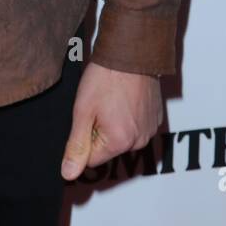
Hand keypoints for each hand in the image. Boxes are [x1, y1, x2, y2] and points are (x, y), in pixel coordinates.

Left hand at [60, 61, 162, 178]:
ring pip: (122, 137)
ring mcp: (150, 129)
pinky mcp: (156, 117)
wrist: (131, 52)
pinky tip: (124, 97)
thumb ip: (76, 145)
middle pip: (108, 148)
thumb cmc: (105, 78)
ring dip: (114, 123)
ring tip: (112, 99)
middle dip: (99, 131)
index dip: (84, 137)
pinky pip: (136, 126)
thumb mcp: (82, 111)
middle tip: (98, 105)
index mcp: (120, 142)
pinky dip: (128, 116)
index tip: (87, 115)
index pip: (92, 158)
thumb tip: (68, 174)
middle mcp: (139, 141)